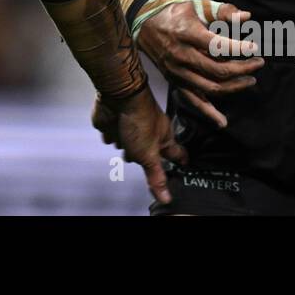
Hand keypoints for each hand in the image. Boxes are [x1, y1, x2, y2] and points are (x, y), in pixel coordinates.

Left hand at [92, 87, 185, 204]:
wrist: (118, 95)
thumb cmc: (139, 121)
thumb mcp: (148, 155)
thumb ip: (156, 176)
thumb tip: (167, 198)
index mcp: (164, 137)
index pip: (177, 153)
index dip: (181, 161)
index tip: (185, 166)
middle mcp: (150, 132)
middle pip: (148, 152)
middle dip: (142, 158)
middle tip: (142, 158)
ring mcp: (132, 126)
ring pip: (128, 146)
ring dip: (123, 145)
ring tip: (124, 140)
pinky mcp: (114, 123)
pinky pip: (111, 135)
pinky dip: (109, 134)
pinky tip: (110, 130)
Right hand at [135, 0, 263, 128]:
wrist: (142, 22)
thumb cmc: (173, 11)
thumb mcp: (196, 4)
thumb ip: (222, 11)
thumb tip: (247, 17)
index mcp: (186, 33)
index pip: (218, 46)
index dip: (239, 49)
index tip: (255, 47)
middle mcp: (181, 55)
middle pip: (218, 70)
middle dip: (243, 68)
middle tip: (259, 62)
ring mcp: (177, 71)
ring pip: (210, 87)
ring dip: (234, 86)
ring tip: (250, 79)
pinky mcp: (174, 81)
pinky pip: (192, 100)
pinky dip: (208, 113)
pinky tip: (222, 122)